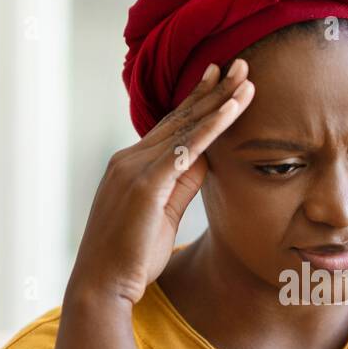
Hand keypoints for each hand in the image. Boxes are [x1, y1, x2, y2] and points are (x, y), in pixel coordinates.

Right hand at [67, 58, 255, 305]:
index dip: (197, 103)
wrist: (102, 285)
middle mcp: (129, 158)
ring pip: (185, 126)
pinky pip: (186, 148)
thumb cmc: (131, 258)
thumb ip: (181, 185)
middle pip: (179, 117)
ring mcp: (135, 168)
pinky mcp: (146, 184)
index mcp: (131, 165)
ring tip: (245, 77)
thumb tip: (205, 160)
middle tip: (240, 63)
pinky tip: (233, 108)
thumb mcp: (163, 215)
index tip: (219, 79)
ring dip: (219, 100)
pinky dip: (212, 126)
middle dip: (212, 90)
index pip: (170, 127)